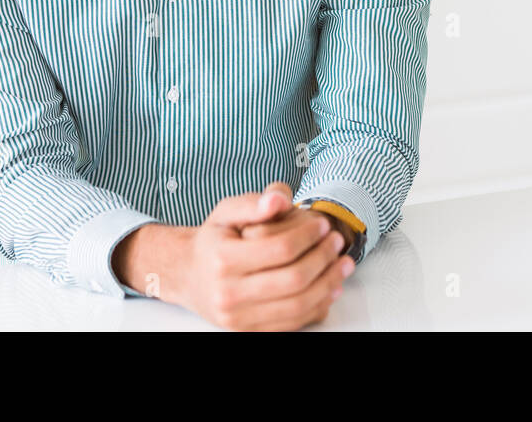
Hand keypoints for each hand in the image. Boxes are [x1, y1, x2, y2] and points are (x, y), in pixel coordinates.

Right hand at [176, 181, 353, 329]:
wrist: (189, 276)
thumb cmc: (214, 241)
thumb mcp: (226, 212)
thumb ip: (254, 202)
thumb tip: (279, 198)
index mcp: (222, 259)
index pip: (280, 248)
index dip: (309, 235)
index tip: (323, 224)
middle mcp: (228, 293)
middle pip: (293, 279)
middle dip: (324, 259)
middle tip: (338, 242)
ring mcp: (239, 318)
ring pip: (297, 306)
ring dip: (328, 284)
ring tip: (342, 264)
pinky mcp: (249, 332)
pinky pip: (292, 324)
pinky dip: (317, 306)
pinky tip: (330, 288)